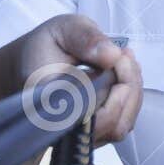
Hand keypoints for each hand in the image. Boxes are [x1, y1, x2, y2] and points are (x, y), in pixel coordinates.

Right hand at [16, 14, 141, 145]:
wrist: (31, 65)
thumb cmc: (46, 47)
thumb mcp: (63, 29)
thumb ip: (85, 37)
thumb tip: (112, 55)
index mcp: (48, 102)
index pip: (89, 113)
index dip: (113, 91)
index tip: (119, 58)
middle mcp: (61, 128)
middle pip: (111, 124)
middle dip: (129, 87)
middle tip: (125, 55)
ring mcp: (78, 136)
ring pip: (119, 126)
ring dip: (132, 92)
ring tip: (125, 61)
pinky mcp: (92, 133)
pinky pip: (120, 124)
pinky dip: (130, 98)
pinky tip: (124, 74)